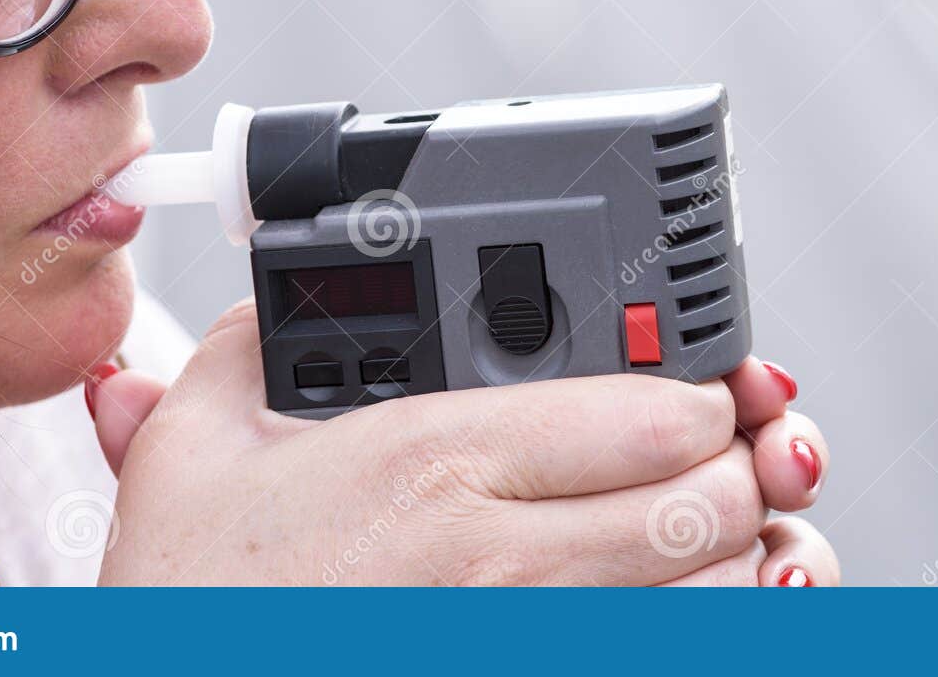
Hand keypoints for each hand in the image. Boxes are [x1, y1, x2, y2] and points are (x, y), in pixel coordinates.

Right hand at [94, 300, 836, 584]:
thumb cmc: (201, 599)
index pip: (652, 414)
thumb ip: (250, 344)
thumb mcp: (198, 446)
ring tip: (713, 515)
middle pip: (710, 500)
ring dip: (738, 544)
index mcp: (438, 462)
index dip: (703, 387)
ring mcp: (528, 636)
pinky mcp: (535, 674)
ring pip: (715, 587)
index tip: (699, 380)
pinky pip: (674, 647)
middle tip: (721, 444)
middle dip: (739, 461)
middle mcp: (503, 559)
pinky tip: (691, 592)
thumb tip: (282, 298)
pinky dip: (713, 614)